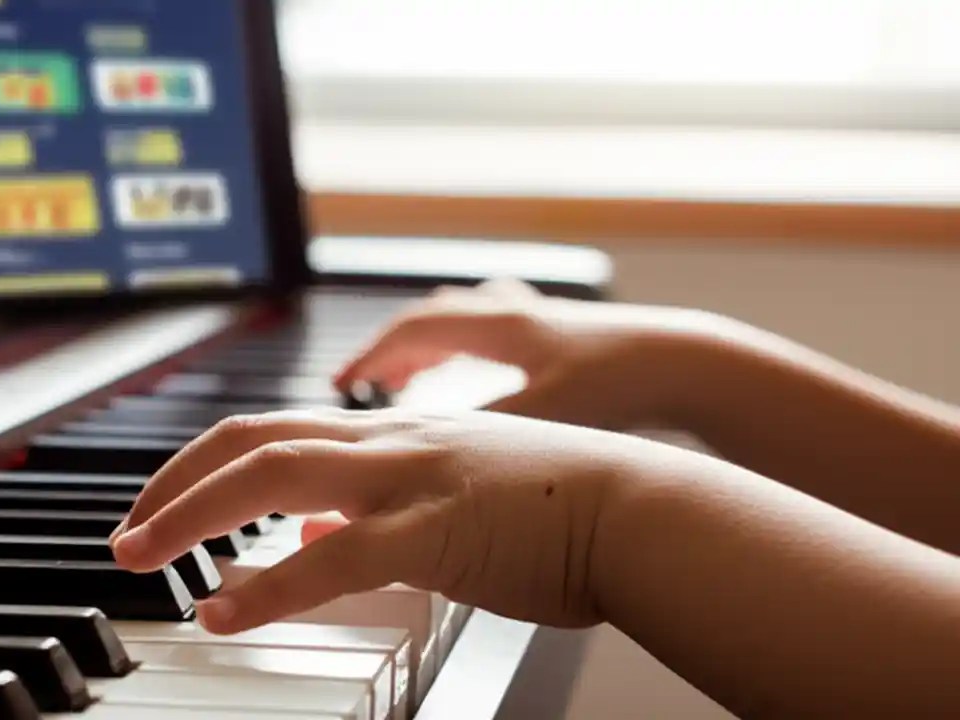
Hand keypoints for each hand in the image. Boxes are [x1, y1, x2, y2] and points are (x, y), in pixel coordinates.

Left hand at [109, 407, 648, 634]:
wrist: (642, 508)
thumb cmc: (560, 507)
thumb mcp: (453, 492)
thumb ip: (377, 507)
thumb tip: (311, 537)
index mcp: (393, 435)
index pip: (273, 428)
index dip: (206, 461)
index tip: (167, 500)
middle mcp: (388, 444)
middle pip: (251, 440)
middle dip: (174, 482)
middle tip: (128, 529)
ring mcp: (409, 481)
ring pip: (271, 477)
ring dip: (190, 516)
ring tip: (140, 555)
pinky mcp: (434, 532)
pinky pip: (329, 558)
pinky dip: (265, 585)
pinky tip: (222, 609)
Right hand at [333, 278, 724, 430]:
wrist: (695, 366)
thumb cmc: (626, 385)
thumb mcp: (542, 416)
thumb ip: (479, 436)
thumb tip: (424, 458)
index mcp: (501, 328)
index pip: (414, 329)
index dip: (371, 356)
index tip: (343, 383)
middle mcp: (518, 317)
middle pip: (438, 317)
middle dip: (397, 349)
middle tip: (370, 379)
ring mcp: (546, 324)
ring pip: (473, 320)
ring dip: (439, 345)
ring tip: (419, 378)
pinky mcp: (574, 343)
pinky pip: (507, 335)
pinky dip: (483, 353)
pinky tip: (492, 384)